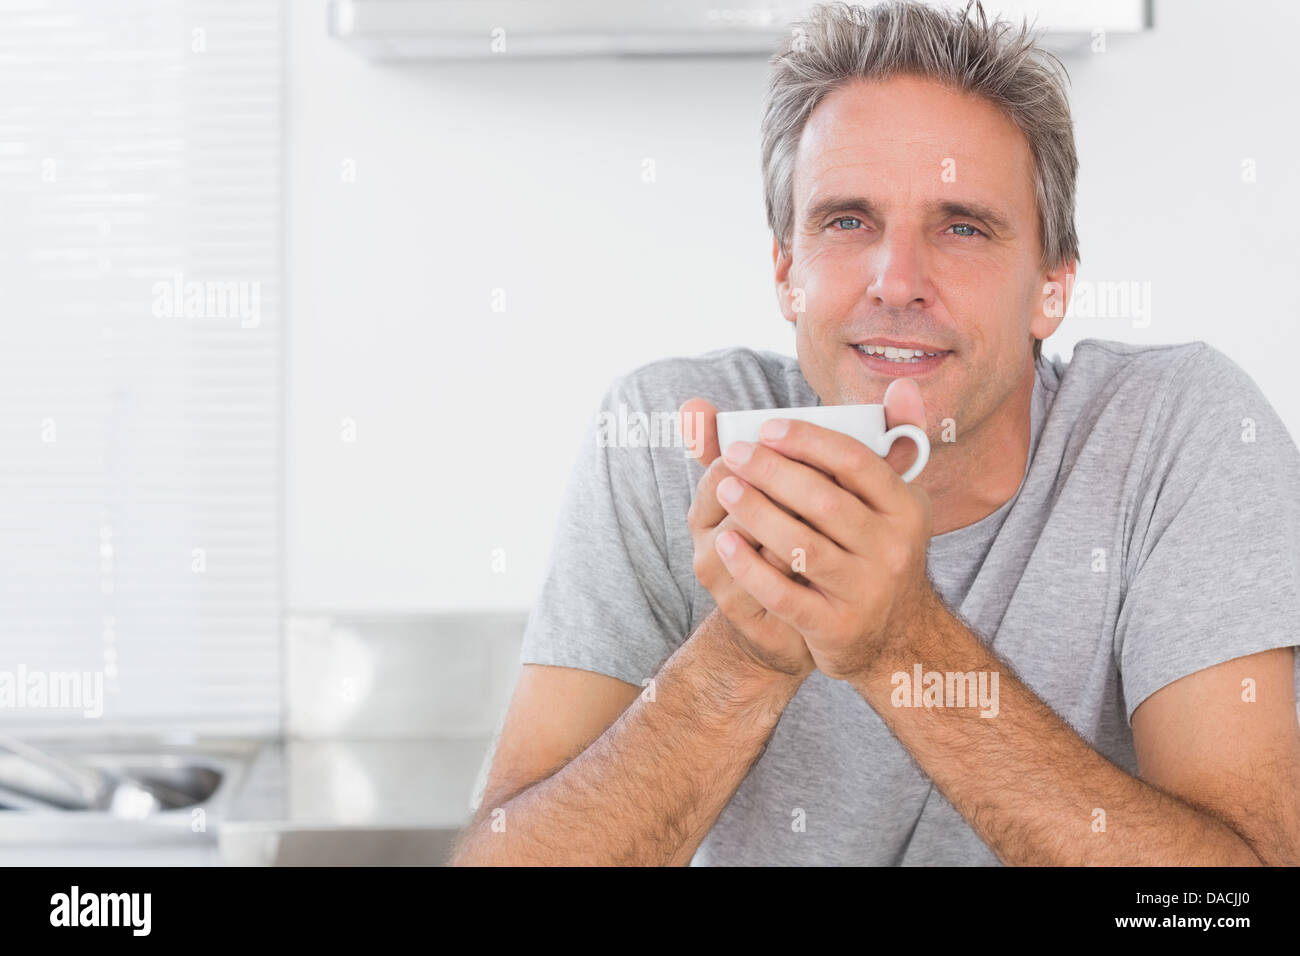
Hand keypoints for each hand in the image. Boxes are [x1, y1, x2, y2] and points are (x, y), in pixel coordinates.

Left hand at [707, 379, 936, 681]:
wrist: (896, 637)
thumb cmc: (876, 549)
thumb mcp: (889, 500)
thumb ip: (883, 444)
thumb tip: (901, 383)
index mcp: (907, 507)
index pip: (855, 461)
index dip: (808, 440)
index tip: (768, 427)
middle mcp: (893, 549)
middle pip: (823, 501)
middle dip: (772, 472)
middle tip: (735, 453)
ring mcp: (866, 591)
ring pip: (801, 546)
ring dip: (756, 512)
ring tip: (725, 488)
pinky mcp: (836, 627)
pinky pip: (784, 594)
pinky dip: (750, 566)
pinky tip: (724, 541)